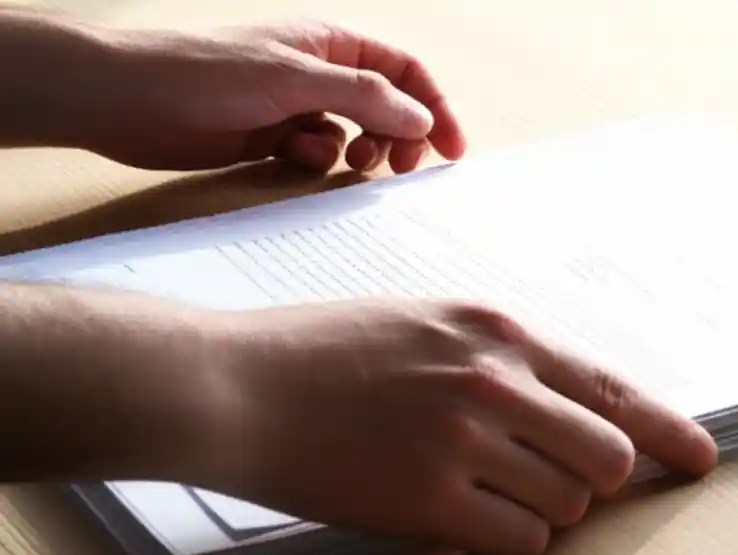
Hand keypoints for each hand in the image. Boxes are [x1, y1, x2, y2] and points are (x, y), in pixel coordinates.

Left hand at [0, 10, 463, 172]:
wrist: (125, 100)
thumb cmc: (203, 74)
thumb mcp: (296, 79)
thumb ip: (366, 98)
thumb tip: (423, 118)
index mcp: (330, 44)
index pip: (404, 71)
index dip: (434, 106)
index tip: (453, 150)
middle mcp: (317, 73)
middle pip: (386, 107)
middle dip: (399, 137)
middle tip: (400, 168)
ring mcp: (293, 107)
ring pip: (353, 136)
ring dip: (357, 153)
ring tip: (347, 163)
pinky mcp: (269, 140)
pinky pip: (315, 156)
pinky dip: (314, 162)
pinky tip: (292, 158)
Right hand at [209, 299, 717, 554]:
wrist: (235, 384)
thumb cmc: (323, 352)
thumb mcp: (427, 322)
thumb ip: (504, 359)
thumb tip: (569, 412)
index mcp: (498, 333)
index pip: (614, 389)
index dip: (670, 431)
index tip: (701, 459)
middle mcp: (496, 382)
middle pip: (609, 460)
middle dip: (592, 483)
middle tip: (551, 484)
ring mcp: (466, 442)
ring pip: (567, 507)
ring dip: (541, 512)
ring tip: (479, 491)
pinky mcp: (430, 502)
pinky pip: (521, 543)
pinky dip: (508, 542)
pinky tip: (463, 521)